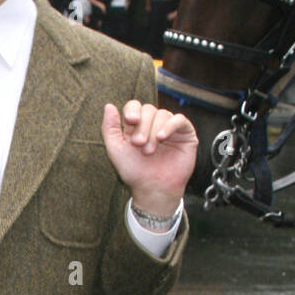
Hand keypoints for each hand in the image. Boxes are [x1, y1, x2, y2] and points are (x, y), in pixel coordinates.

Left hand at [101, 100, 197, 214]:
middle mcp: (153, 125)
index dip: (132, 110)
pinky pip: (179, 120)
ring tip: (150, 150)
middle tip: (139, 144)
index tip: (131, 121)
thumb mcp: (116, 150)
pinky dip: (170, 126)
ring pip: (163, 114)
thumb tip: (109, 106)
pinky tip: (162, 138)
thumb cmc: (135, 172)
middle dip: (142, 126)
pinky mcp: (185, 134)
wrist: (152, 188)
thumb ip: (109, 128)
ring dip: (154, 131)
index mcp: (136, 126)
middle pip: (148, 109)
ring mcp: (170, 128)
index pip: (135, 106)